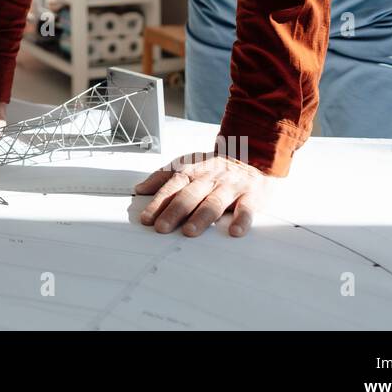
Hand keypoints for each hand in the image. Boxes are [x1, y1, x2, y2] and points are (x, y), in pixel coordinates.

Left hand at [134, 152, 271, 237]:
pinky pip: (247, 207)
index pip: (172, 187)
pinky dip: (242, 220)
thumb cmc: (214, 169)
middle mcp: (210, 177)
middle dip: (174, 211)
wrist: (252, 159)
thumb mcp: (188, 165)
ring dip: (201, 217)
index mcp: (192, 170)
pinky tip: (234, 231)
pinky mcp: (251, 194)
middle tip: (162, 228)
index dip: (158, 202)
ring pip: (214, 202)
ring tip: (189, 231)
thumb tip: (139, 189)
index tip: (146, 219)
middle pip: (190, 195)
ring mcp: (230, 186)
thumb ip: (163, 177)